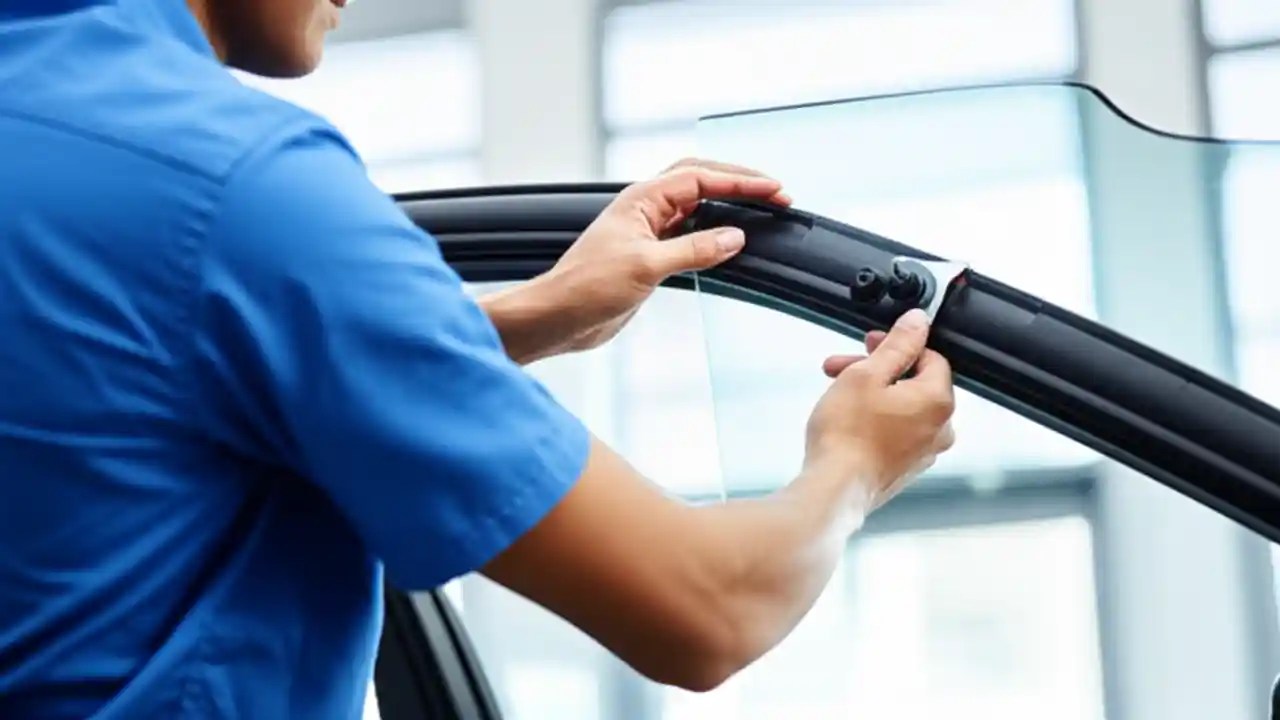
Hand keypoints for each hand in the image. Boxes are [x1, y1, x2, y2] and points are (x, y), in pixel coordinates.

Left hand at [484, 159, 789, 362]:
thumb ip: (694, 249)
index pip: (701, 178)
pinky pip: (690, 235)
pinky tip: (731, 242)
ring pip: (697, 207)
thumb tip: (734, 237)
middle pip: (701, 181)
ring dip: (729, 206)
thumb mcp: (646, 267)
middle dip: (739, 184)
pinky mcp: (650, 256)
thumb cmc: (586, 287)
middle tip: (775, 195)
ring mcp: (648, 232)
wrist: (558, 317)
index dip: (740, 183)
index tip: (774, 191)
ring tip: (761, 212)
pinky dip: (715, 234)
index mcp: (641, 200)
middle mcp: (646, 210)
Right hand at [804, 309, 955, 512]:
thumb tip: (918, 322)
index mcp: (938, 401)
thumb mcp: (867, 374)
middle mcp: (940, 428)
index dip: (897, 344)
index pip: (930, 356)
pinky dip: (874, 418)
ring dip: (870, 392)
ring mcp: (923, 452)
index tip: (870, 342)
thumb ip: (897, 344)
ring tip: (836, 392)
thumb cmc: (848, 435)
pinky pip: (895, 431)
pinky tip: (846, 418)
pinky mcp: (904, 468)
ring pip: (901, 407)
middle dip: (876, 369)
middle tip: (843, 366)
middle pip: (913, 382)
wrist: (834, 488)